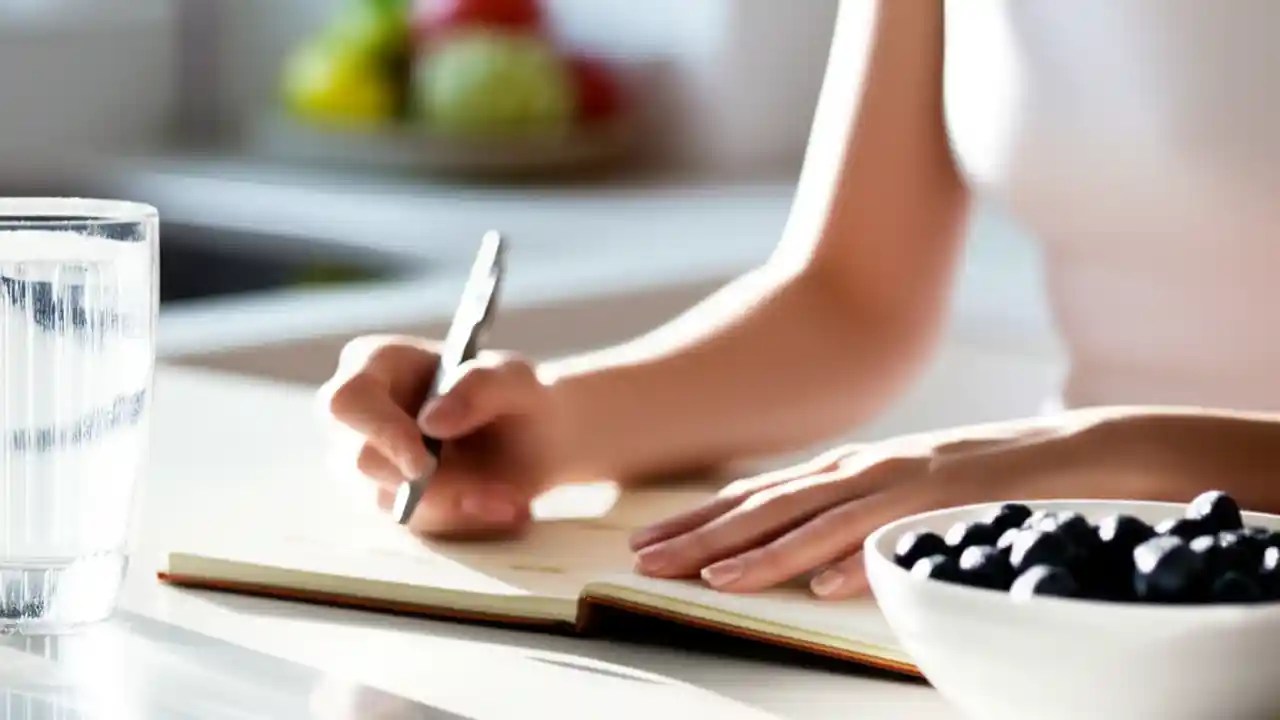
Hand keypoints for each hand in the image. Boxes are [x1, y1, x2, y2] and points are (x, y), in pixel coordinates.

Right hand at [318, 334, 568, 536]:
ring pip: (391, 501)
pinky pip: (415, 523)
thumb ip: (481, 386)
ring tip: (510, 497)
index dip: (379, 432)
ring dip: (457, 505)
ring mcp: (371, 463)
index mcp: (377, 365)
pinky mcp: (390, 501)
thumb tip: (431, 421)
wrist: (537, 441)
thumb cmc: (518, 395)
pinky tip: (501, 506)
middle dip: (433, 484)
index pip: (348, 400)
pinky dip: (461, 520)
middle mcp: (361, 416)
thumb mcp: (517, 380)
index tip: (424, 463)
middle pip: (360, 461)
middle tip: (497, 492)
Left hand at [629, 413, 1182, 599]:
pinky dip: (859, 559)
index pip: (758, 496)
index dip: (700, 519)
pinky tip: (823, 586)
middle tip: (644, 561)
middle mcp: (865, 470)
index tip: (649, 541)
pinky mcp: (952, 503)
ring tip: (711, 579)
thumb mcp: (899, 496)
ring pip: (821, 522)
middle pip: (769, 506)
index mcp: (849, 470)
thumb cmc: (981, 480)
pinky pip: (899, 535)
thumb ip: (851, 517)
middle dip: (702, 536)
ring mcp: (907, 484)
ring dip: (764, 553)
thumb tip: (808, 563)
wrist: (1074, 451)